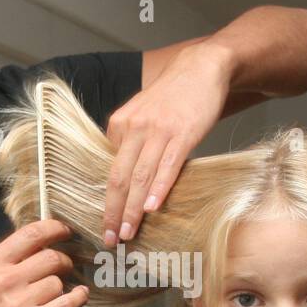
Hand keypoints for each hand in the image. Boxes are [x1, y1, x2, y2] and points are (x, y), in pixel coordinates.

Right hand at [0, 219, 85, 306]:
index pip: (30, 234)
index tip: (64, 231)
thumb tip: (41, 243)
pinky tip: (78, 296)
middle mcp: (4, 280)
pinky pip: (67, 303)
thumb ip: (8, 260)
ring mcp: (19, 303)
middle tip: (63, 267)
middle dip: (63, 261)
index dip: (54, 228)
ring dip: (61, 286)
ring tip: (53, 292)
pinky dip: (77, 298)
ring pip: (58, 282)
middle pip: (51, 257)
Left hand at [102, 42, 229, 244]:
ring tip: (127, 233)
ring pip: (139, 176)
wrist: (202, 68)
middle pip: (118, 177)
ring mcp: (158, 131)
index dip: (105, 201)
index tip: (104, 225)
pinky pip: (167, 165)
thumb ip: (131, 140)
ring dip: (131, 209)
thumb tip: (127, 173)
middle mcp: (134, 128)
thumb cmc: (174, 95)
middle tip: (109, 239)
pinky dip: (158, 188)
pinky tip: (151, 208)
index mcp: (120, 125)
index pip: (108, 170)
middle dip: (111, 212)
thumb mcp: (142, 113)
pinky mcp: (182, 133)